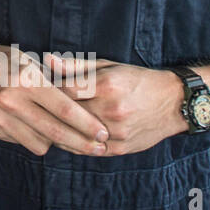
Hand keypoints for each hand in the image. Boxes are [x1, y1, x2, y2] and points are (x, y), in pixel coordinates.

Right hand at [0, 41, 109, 156]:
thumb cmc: (13, 63)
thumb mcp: (36, 65)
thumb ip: (60, 87)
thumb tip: (89, 116)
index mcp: (26, 79)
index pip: (65, 109)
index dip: (88, 125)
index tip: (104, 133)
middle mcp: (10, 99)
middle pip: (55, 131)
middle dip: (82, 142)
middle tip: (100, 148)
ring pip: (41, 143)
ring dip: (58, 142)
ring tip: (68, 135)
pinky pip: (25, 143)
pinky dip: (37, 138)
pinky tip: (41, 128)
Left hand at [49, 54, 186, 154]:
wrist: (174, 102)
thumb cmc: (136, 79)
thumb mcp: (108, 66)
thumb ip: (75, 65)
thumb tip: (47, 60)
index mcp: (106, 85)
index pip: (64, 91)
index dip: (48, 90)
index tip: (39, 89)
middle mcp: (111, 110)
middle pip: (67, 115)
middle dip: (50, 111)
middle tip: (35, 108)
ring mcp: (117, 132)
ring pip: (75, 135)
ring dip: (58, 130)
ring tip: (44, 123)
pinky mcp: (121, 148)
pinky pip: (89, 150)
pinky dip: (74, 145)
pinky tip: (64, 137)